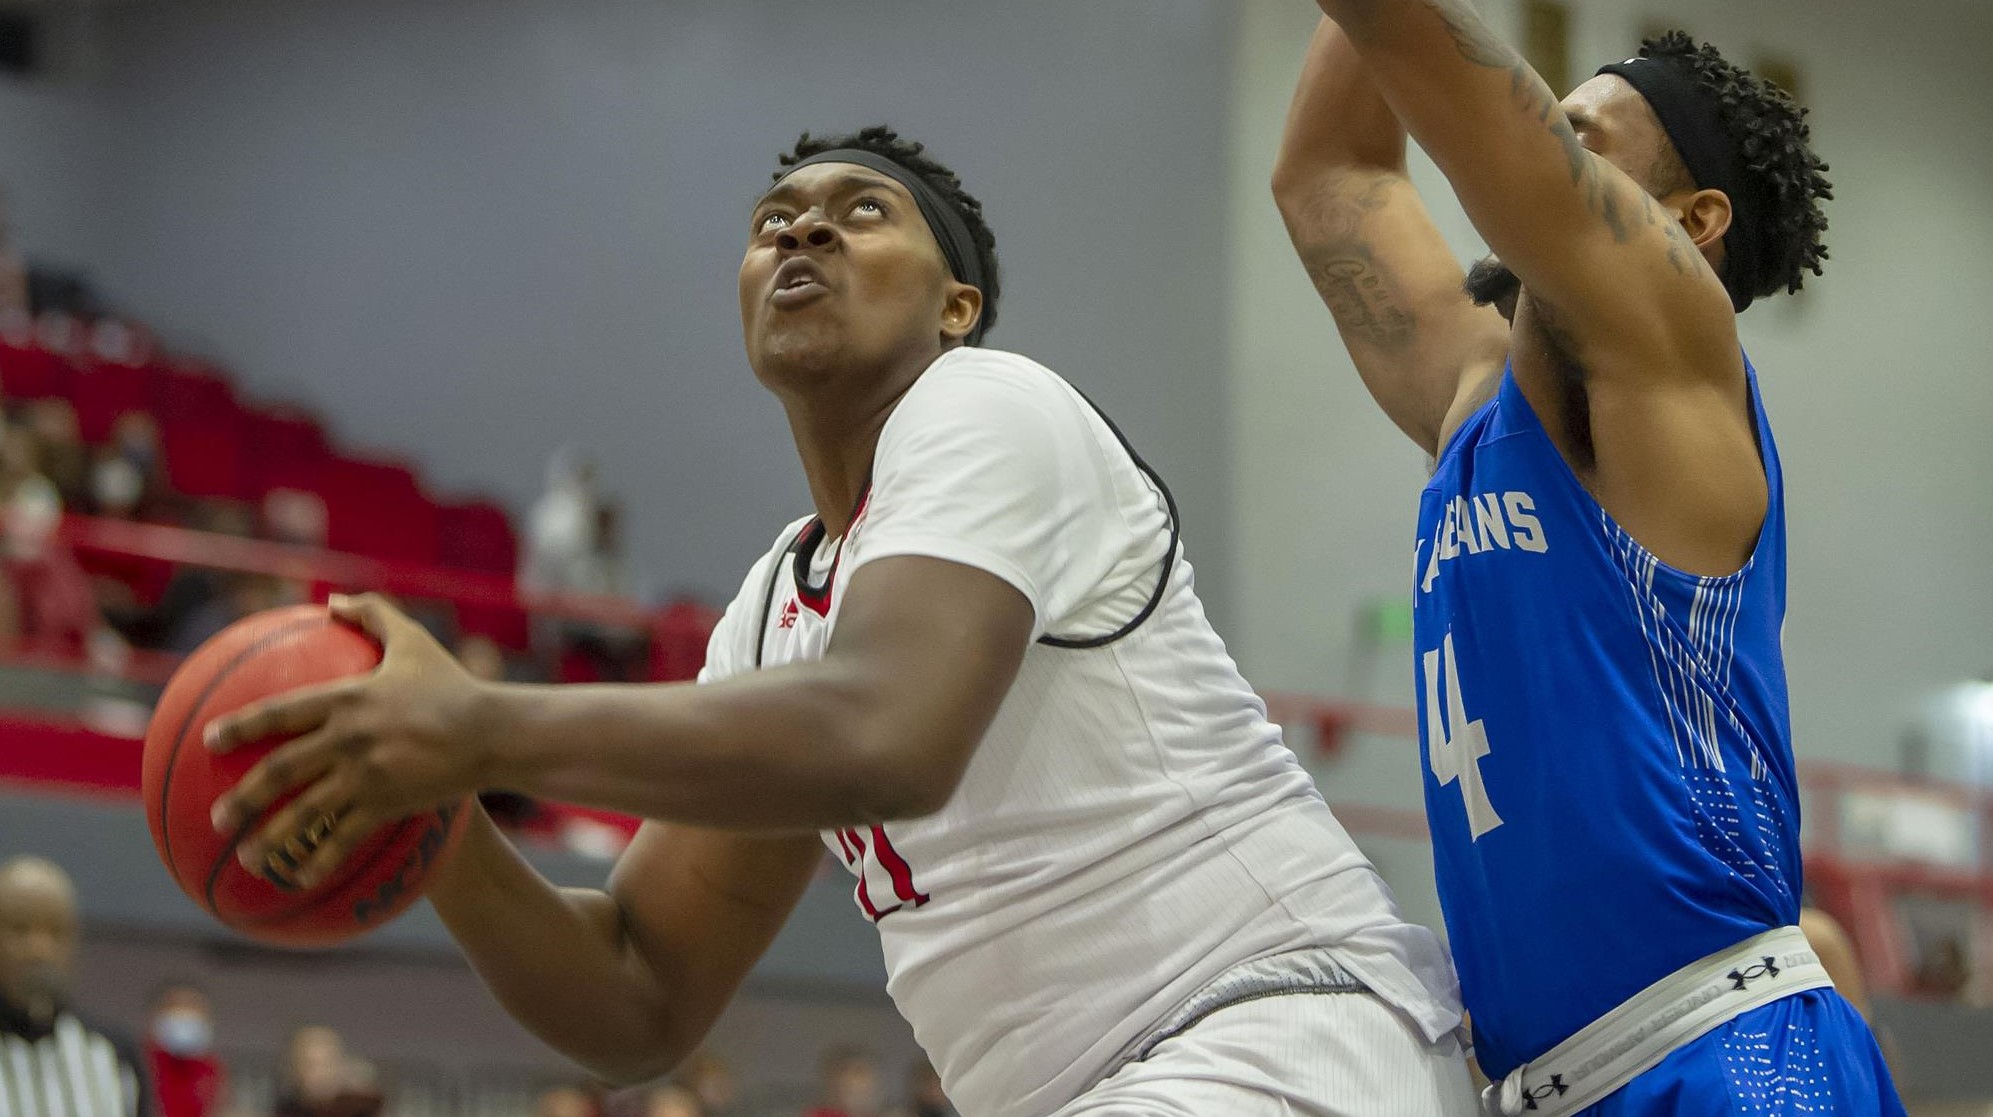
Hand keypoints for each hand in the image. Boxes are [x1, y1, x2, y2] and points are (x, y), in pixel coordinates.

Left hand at [207, 593, 495, 888]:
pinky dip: (321, 860)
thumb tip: (331, 601)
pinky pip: (346, 838)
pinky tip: (302, 878)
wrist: (491, 731)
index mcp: (347, 698)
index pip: (280, 713)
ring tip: (246, 856)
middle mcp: (348, 739)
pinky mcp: (387, 804)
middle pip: (281, 771)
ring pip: (306, 813)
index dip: (242, 726)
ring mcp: (366, 775)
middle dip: (244, 796)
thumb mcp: (412, 640)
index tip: (211, 740)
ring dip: (271, 838)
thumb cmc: (452, 683)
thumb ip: (372, 614)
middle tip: (218, 814)